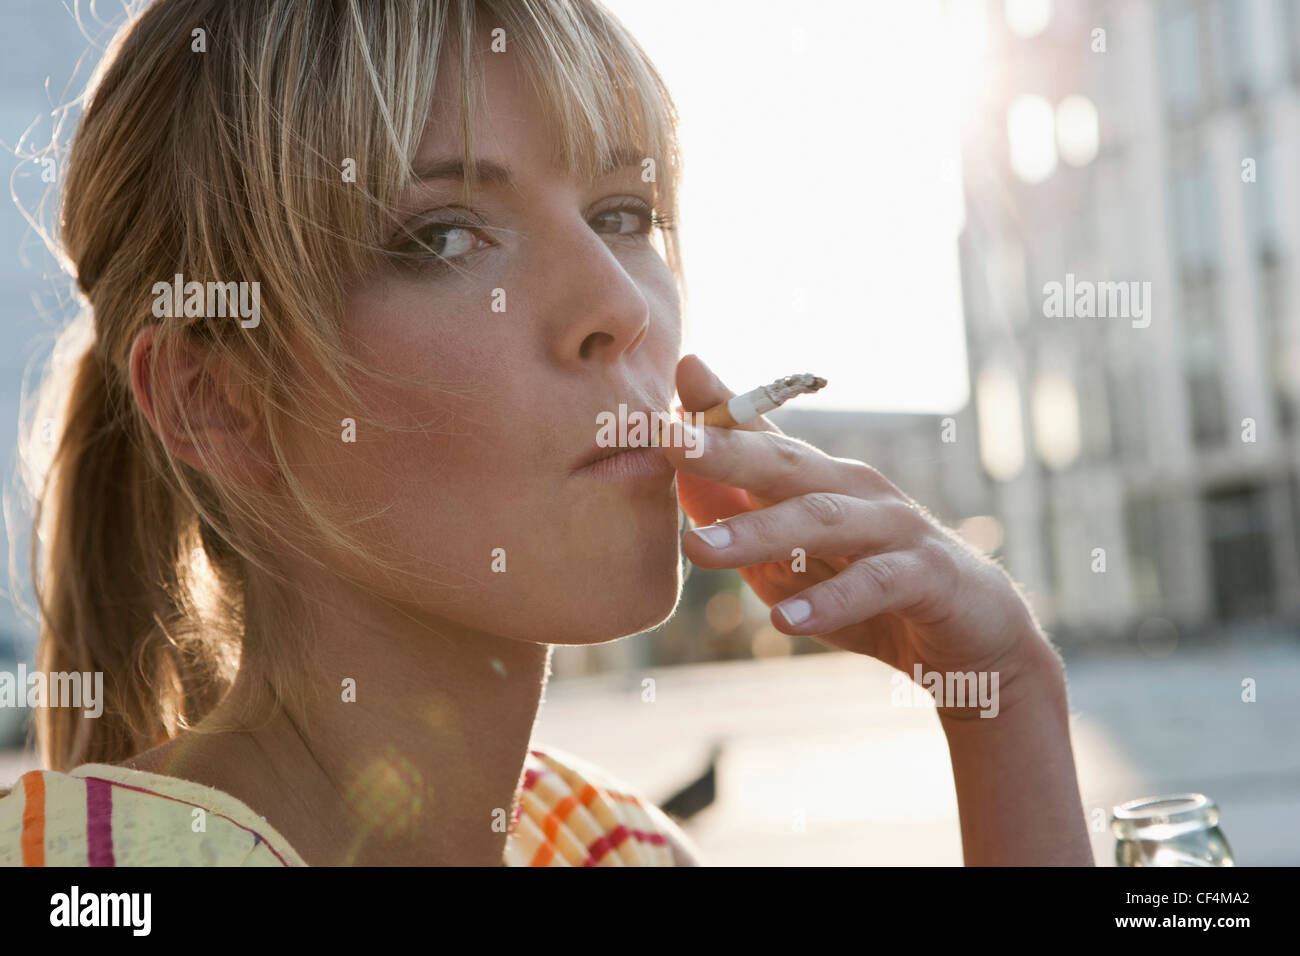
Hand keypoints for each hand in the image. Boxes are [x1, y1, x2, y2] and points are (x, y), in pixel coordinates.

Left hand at [664, 355, 1057, 709]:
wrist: (974, 641)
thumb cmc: (870, 593)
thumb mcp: (793, 561)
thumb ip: (742, 520)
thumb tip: (678, 482)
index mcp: (821, 481)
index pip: (764, 436)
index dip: (721, 406)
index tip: (677, 371)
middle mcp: (856, 490)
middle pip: (785, 463)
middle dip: (726, 449)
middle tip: (667, 440)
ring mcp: (894, 528)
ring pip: (821, 520)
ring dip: (758, 532)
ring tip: (698, 548)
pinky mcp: (927, 576)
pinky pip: (874, 585)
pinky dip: (829, 602)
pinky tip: (785, 621)